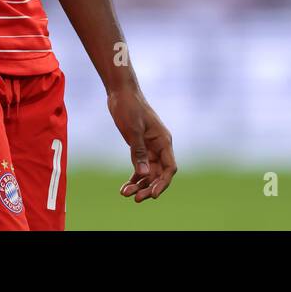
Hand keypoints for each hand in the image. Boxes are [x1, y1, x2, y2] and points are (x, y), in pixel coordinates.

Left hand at [107, 86, 175, 201]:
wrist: (121, 93)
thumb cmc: (129, 107)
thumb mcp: (133, 130)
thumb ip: (139, 152)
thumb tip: (144, 175)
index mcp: (163, 141)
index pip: (169, 168)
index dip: (163, 183)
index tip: (153, 195)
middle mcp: (159, 146)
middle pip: (159, 174)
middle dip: (149, 188)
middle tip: (136, 199)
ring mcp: (150, 148)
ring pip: (149, 173)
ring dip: (139, 185)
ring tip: (125, 193)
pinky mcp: (140, 147)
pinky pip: (140, 167)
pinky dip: (134, 178)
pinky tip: (124, 187)